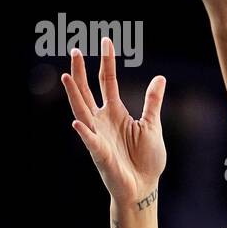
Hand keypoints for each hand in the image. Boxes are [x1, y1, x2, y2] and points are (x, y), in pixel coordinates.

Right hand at [61, 37, 166, 205]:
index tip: (105, 41)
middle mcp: (103, 121)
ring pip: (82, 110)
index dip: (106, 62)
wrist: (144, 186)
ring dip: (74, 94)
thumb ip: (153, 102)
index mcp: (116, 113)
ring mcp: (98, 136)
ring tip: (66, 76)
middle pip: (87, 91)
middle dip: (81, 72)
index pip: (108, 82)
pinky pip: (90, 141)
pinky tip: (77, 121)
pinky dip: (84, 132)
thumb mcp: (152, 125)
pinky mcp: (100, 154)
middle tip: (75, 50)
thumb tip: (160, 77)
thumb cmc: (146, 159)